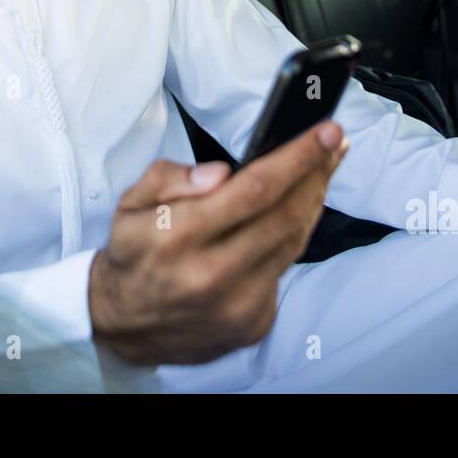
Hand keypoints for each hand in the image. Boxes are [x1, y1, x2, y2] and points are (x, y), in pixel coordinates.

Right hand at [88, 121, 349, 365]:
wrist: (124, 326)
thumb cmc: (133, 254)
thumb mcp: (130, 204)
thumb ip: (171, 178)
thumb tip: (221, 173)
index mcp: (178, 237)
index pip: (254, 190)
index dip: (298, 158)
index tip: (327, 132)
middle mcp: (212, 276)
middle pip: (285, 215)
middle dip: (316, 173)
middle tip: (334, 143)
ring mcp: (237, 306)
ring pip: (293, 242)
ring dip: (312, 202)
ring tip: (320, 171)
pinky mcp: (253, 324)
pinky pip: (283, 271)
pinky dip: (289, 239)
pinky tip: (291, 215)